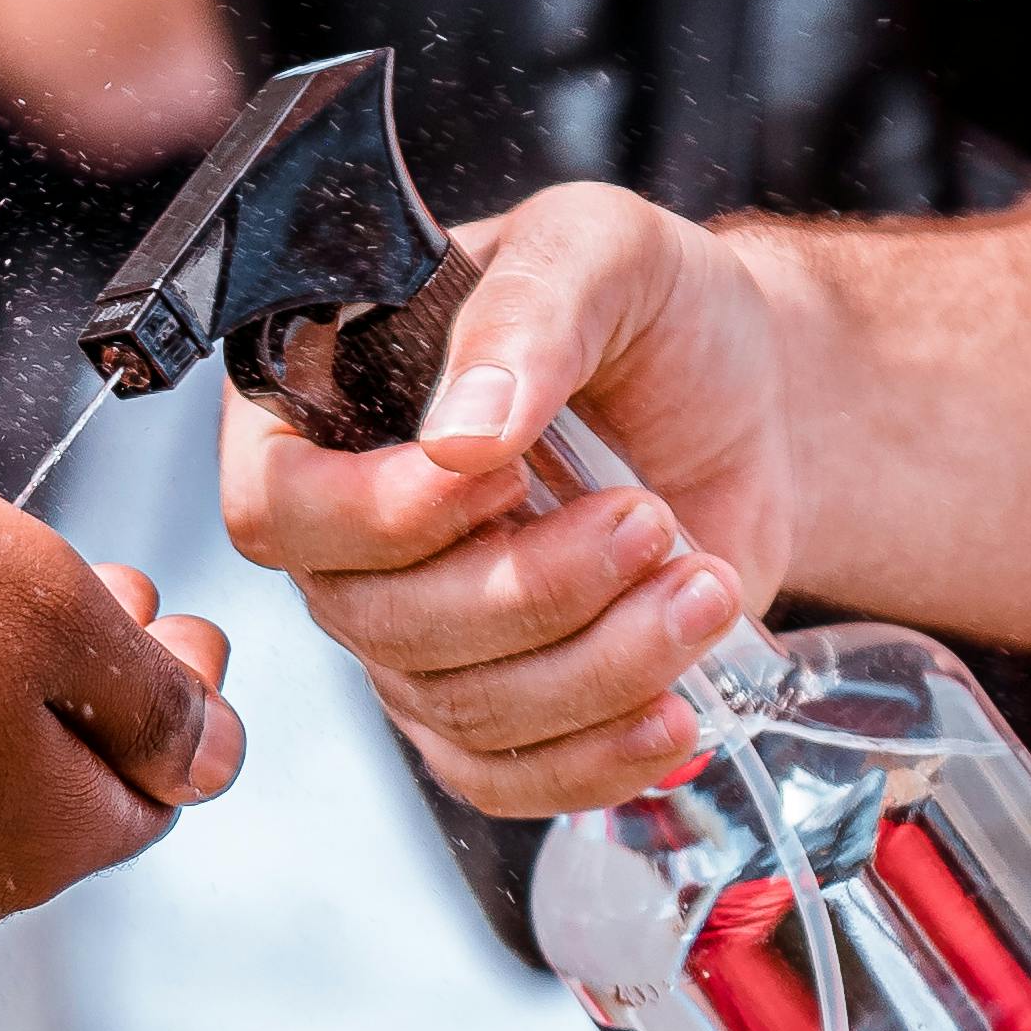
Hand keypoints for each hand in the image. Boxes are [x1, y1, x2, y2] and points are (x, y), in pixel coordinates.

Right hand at [219, 182, 796, 815]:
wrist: (753, 402)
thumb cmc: (657, 313)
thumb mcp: (602, 253)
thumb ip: (529, 315)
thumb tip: (461, 434)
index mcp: (326, 404)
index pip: (277, 505)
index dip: (378, 516)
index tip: (506, 476)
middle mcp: (348, 534)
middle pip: (371, 621)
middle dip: (528, 588)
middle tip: (646, 517)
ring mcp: (415, 632)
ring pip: (453, 707)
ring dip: (595, 663)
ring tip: (699, 584)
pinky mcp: (495, 706)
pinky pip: (501, 778)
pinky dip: (593, 758)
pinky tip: (676, 711)